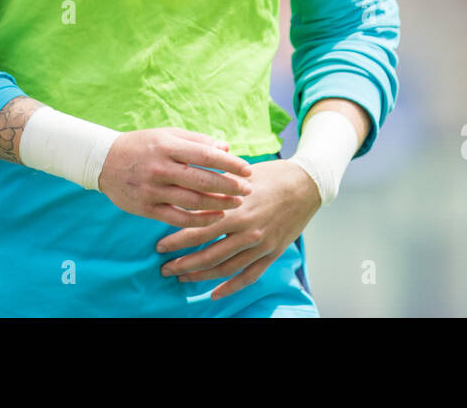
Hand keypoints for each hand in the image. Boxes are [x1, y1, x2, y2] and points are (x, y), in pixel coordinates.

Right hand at [98, 128, 253, 226]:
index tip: (247, 170)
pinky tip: (216, 217)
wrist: (103, 161)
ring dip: (219, 204)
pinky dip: (200, 220)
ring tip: (236, 203)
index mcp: (167, 146)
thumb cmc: (142, 145)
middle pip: (202, 181)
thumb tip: (226, 148)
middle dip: (229, 187)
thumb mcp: (167, 134)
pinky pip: (178, 219)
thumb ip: (197, 141)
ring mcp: (152, 190)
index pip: (205, 156)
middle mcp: (160, 169)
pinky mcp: (146, 208)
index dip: (229, 164)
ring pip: (193, 202)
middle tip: (248, 190)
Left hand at [155, 159, 320, 299]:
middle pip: (208, 253)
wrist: (306, 184)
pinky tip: (214, 293)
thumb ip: (215, 183)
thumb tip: (186, 184)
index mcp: (236, 208)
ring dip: (201, 276)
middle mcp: (247, 230)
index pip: (198, 229)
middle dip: (183, 263)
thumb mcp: (240, 174)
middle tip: (165, 268)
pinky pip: (249, 276)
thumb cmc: (271, 175)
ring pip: (225, 268)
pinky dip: (231, 287)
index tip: (159, 246)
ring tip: (182, 278)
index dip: (177, 240)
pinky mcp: (272, 252)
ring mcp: (261, 244)